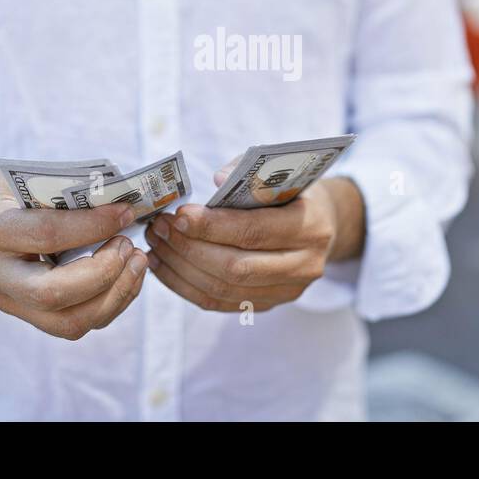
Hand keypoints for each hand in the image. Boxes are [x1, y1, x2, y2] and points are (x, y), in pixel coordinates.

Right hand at [0, 165, 149, 339]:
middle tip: (130, 246)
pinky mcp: (29, 315)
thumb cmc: (10, 190)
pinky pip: (75, 324)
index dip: (93, 226)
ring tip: (138, 262)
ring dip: (115, 295)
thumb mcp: (31, 178)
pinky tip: (128, 277)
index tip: (126, 213)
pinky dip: (111, 304)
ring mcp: (9, 301)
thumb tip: (124, 201)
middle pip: (52, 294)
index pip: (47, 234)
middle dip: (104, 273)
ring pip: (69, 322)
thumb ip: (69, 191)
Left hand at [143, 163, 365, 312]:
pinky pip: (218, 303)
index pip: (255, 233)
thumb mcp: (281, 173)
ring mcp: (286, 292)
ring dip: (181, 268)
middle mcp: (304, 266)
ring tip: (156, 244)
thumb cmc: (293, 191)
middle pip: (236, 267)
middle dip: (190, 248)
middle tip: (161, 228)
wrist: (322, 224)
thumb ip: (250, 173)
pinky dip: (184, 286)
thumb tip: (218, 181)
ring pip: (223, 289)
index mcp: (310, 228)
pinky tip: (163, 265)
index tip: (180, 215)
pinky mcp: (267, 305)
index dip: (213, 227)